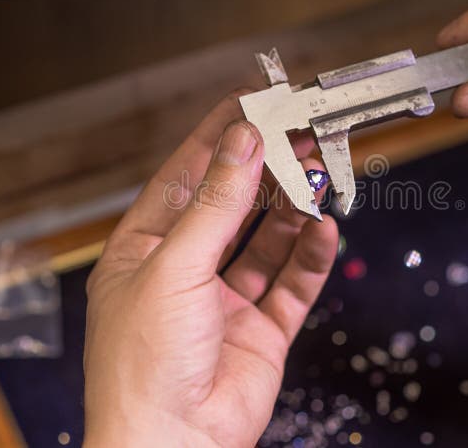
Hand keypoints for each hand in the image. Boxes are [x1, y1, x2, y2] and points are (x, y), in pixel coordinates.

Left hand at [82, 93, 338, 446]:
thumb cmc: (144, 365)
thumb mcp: (175, 266)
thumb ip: (217, 203)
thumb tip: (243, 141)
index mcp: (145, 251)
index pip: (185, 178)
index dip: (216, 138)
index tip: (249, 102)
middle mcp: (186, 272)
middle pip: (233, 205)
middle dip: (265, 170)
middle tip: (299, 133)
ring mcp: (225, 302)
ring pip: (267, 241)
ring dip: (292, 208)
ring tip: (317, 173)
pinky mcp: (261, 331)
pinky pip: (293, 283)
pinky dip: (311, 255)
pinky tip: (324, 229)